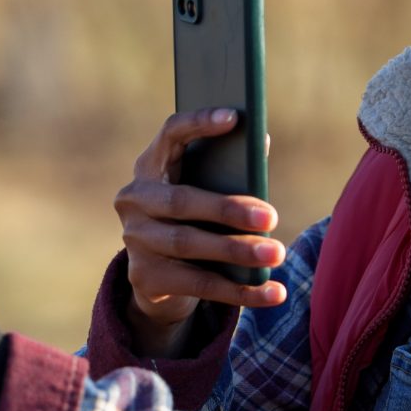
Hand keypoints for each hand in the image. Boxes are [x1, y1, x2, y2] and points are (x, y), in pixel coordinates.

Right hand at [113, 108, 287, 348]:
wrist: (161, 278)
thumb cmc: (195, 220)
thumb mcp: (205, 190)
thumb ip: (227, 170)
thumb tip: (259, 142)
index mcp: (151, 166)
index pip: (170, 135)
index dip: (199, 123)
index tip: (235, 117)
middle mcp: (134, 200)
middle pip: (182, 201)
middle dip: (228, 209)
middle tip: (271, 216)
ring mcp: (134, 240)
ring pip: (188, 244)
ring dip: (236, 251)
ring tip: (276, 254)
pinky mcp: (144, 278)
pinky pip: (197, 284)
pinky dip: (239, 291)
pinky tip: (273, 293)